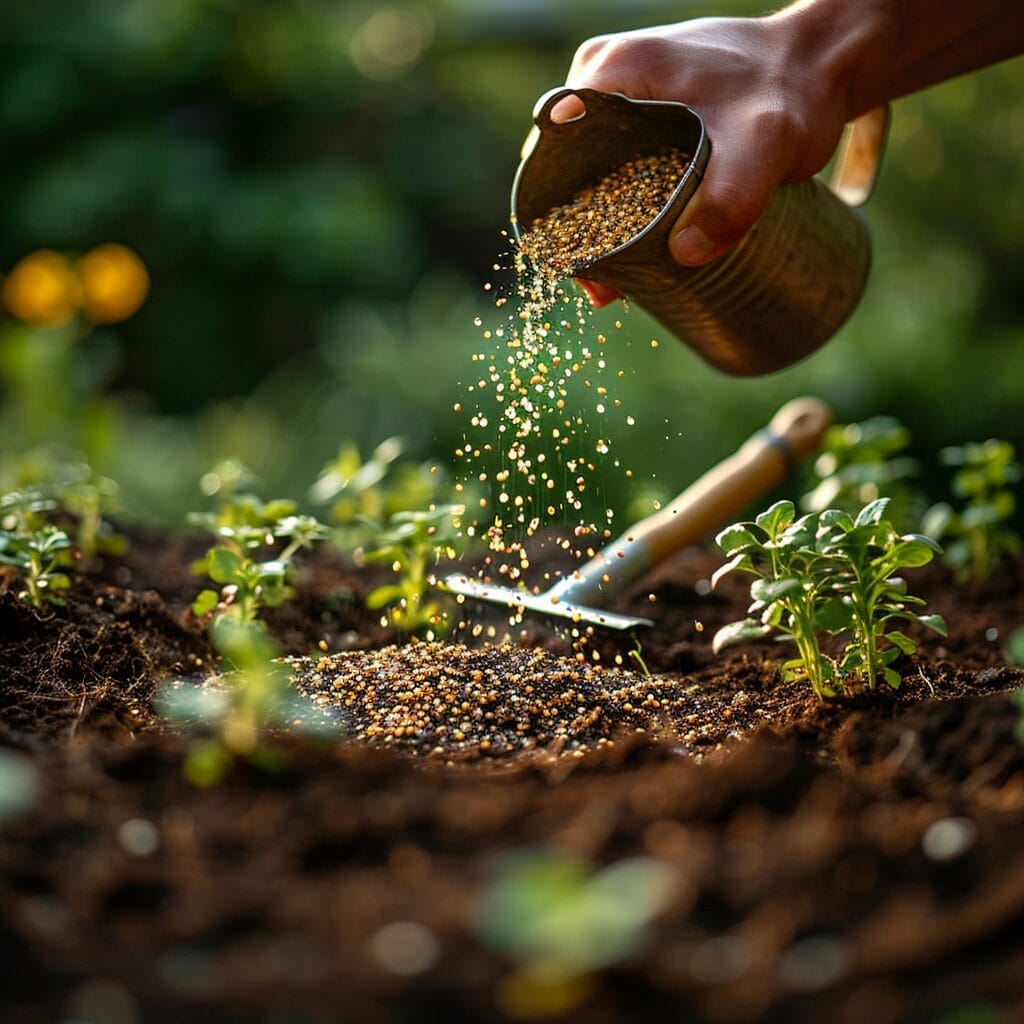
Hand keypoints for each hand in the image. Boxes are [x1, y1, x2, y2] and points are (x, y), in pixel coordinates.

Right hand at [552, 15, 849, 267]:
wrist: (824, 63)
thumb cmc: (793, 90)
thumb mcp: (766, 143)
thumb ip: (731, 197)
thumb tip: (685, 254)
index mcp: (610, 73)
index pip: (553, 158)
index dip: (560, 222)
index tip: (590, 272)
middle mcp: (604, 76)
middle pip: (566, 171)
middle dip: (579, 234)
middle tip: (610, 289)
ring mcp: (622, 91)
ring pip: (588, 171)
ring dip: (598, 225)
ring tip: (624, 280)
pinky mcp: (644, 109)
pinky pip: (613, 163)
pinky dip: (619, 205)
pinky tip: (634, 244)